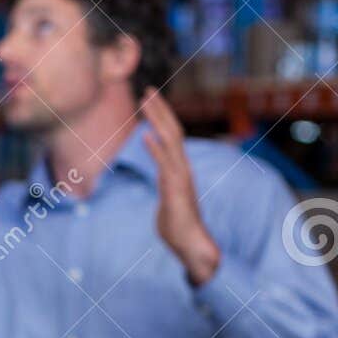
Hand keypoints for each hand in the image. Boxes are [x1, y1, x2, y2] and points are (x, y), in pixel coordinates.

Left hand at [141, 88, 220, 284]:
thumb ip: (166, 188)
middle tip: (146, 89)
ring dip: (158, 120)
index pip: (171, 136)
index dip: (161, 117)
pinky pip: (166, 166)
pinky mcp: (177, 191)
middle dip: (160, 109)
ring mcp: (180, 179)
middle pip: (172, 131)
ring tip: (145, 101)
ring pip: (170, 142)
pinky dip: (157, 150)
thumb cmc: (179, 228)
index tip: (149, 99)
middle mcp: (182, 169)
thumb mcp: (169, 203)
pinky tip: (145, 136)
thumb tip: (166, 185)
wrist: (192, 248)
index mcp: (179, 169)